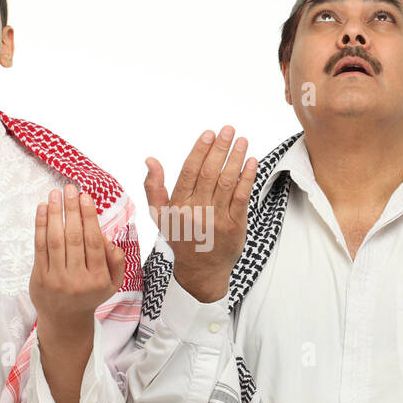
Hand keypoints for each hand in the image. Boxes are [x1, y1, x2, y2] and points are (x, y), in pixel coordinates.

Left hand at [29, 184, 126, 337]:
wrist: (65, 320)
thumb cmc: (90, 295)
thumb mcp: (112, 284)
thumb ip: (117, 261)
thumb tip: (109, 238)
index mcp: (98, 279)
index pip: (94, 242)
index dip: (89, 217)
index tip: (85, 197)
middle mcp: (77, 280)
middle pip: (74, 238)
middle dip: (71, 210)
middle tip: (69, 189)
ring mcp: (57, 280)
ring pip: (55, 241)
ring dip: (54, 214)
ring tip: (55, 194)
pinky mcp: (40, 278)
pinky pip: (40, 248)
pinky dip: (40, 226)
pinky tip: (43, 209)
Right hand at [143, 126, 256, 302]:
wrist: (201, 272)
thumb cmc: (181, 238)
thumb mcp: (161, 216)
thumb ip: (154, 187)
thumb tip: (150, 160)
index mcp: (178, 205)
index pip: (189, 171)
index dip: (200, 150)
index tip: (209, 133)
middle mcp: (197, 211)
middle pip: (210, 173)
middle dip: (221, 148)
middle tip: (229, 130)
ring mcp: (217, 219)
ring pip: (226, 182)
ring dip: (236, 159)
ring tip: (242, 141)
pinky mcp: (235, 226)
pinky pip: (241, 197)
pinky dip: (247, 178)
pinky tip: (252, 163)